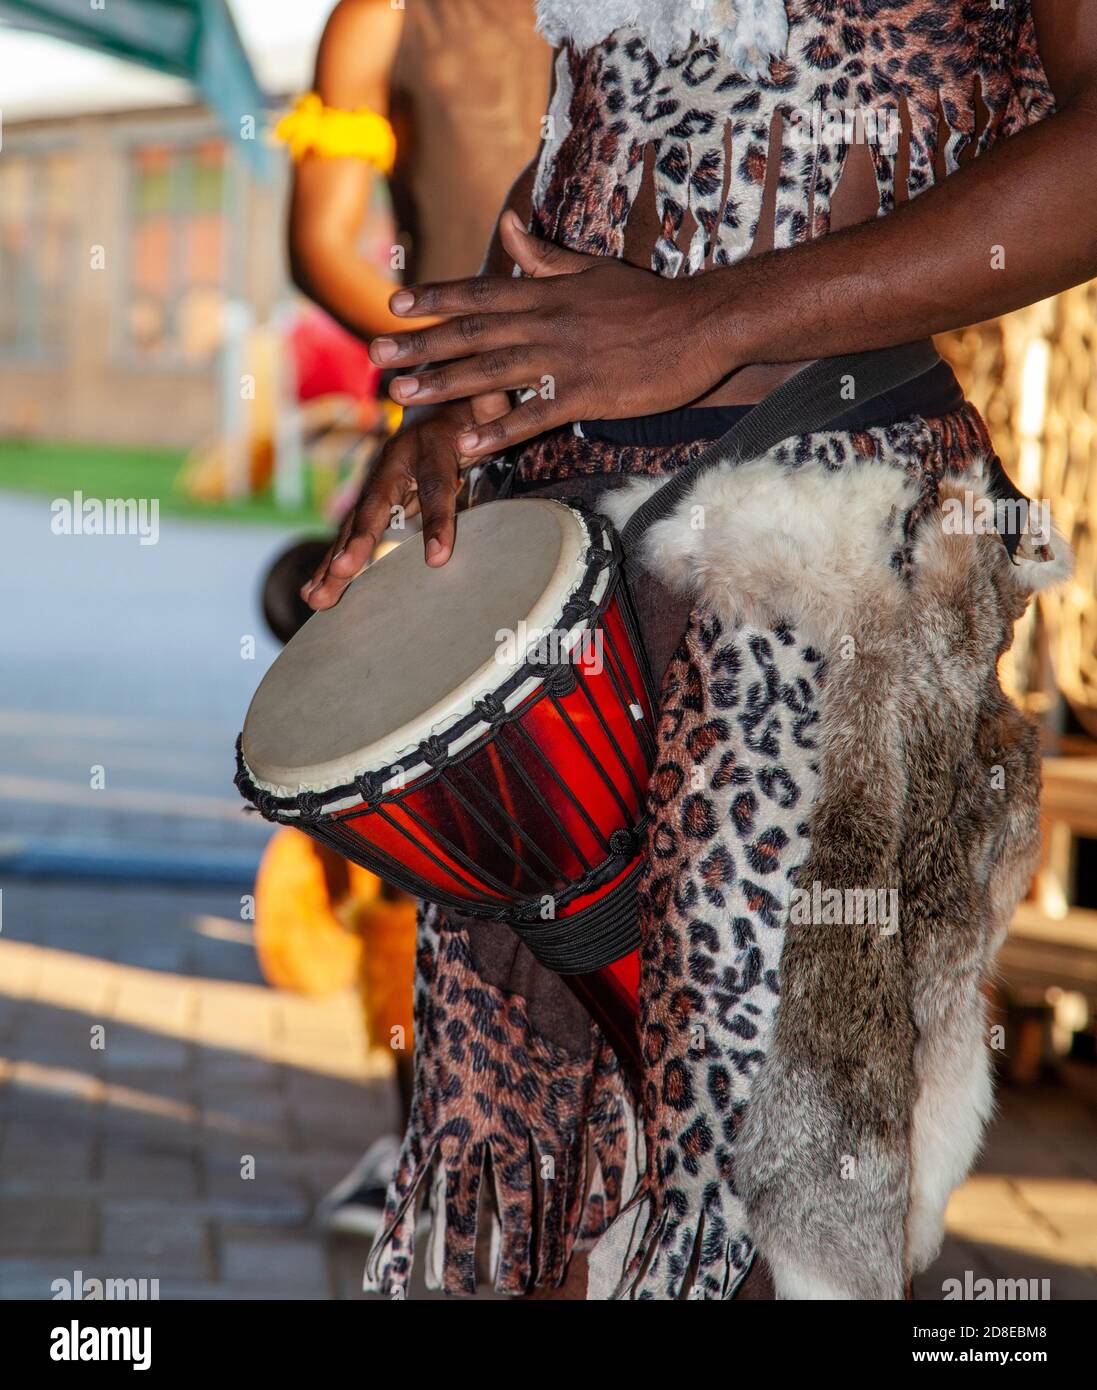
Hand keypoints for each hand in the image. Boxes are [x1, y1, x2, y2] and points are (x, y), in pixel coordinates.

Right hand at [301, 392, 507, 606]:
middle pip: (374, 508)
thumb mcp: (485, 406)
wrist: (432, 397)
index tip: (438, 559)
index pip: (435, 487)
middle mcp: (392, 464)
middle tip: (342, 574)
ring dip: (334, 563)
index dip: (437, 521)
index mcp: (428, 445)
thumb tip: (501, 397)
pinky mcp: (370, 502)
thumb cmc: (468, 410)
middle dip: (357, 543)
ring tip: (317, 598)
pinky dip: (331, 565)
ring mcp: (375, 483)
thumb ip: (493, 409)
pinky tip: (313, 593)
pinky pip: (349, 536)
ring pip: (353, 526)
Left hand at [368, 211, 734, 455]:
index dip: (435, 298)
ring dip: (444, 385)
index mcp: (547, 293)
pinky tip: (467, 444)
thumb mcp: (594, 269)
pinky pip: (534, 415)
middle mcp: (547, 323)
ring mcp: (564, 360)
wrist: (702, 324)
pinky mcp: (587, 396)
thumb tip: (509, 228)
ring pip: (492, 373)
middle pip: (472, 333)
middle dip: (420, 345)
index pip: (480, 291)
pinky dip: (500, 430)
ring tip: (403, 396)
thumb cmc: (650, 300)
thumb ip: (545, 257)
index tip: (395, 306)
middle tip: (377, 356)